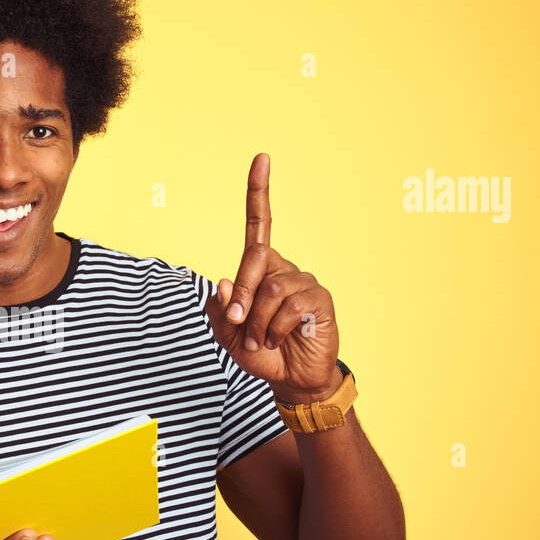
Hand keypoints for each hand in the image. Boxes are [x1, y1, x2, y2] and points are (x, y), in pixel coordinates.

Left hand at [204, 153, 341, 404]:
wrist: (292, 380)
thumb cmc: (261, 354)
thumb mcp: (228, 336)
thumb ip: (220, 312)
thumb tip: (221, 283)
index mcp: (260, 270)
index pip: (259, 225)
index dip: (259, 192)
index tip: (262, 158)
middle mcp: (283, 269)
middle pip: (255, 259)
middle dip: (241, 294)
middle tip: (239, 324)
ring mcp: (304, 282)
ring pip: (269, 289)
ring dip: (257, 321)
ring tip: (262, 340)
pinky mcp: (319, 300)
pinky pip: (290, 305)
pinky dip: (275, 328)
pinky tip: (281, 340)